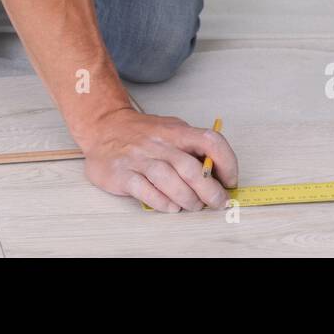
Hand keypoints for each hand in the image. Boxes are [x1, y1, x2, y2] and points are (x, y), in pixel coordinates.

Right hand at [77, 108, 238, 212]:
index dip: (227, 162)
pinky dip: (162, 202)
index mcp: (175, 131)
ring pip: (168, 179)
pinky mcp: (122, 173)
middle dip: (210, 190)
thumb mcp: (170, 129)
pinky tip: (170, 206)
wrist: (102, 127)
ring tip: (192, 205)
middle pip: (190, 168)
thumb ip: (191, 146)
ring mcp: (139, 158)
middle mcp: (158, 143)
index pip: (210, 141)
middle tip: (217, 202)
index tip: (230, 179)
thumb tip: (218, 172)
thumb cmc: (141, 133)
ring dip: (187, 198)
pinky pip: (145, 191)